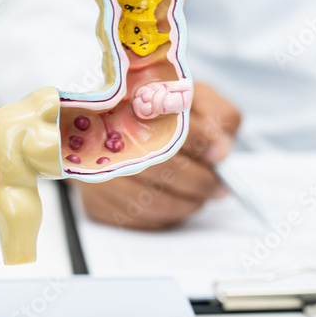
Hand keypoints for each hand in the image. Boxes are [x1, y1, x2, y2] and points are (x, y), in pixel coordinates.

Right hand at [75, 83, 240, 229]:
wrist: (108, 120)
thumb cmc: (160, 110)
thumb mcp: (194, 97)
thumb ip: (217, 115)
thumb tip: (221, 151)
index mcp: (132, 104)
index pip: (171, 127)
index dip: (201, 143)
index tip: (219, 156)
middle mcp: (107, 140)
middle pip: (161, 170)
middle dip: (199, 182)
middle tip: (218, 186)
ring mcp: (97, 175)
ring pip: (149, 202)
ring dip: (184, 204)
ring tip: (200, 197)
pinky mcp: (94, 201)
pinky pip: (134, 219)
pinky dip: (163, 217)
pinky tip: (176, 205)